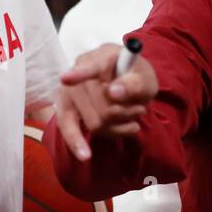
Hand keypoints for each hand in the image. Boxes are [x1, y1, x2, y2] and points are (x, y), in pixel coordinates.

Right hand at [55, 43, 157, 159]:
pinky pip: (67, 128)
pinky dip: (77, 142)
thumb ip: (135, 83)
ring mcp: (70, 88)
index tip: (66, 79)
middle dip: (124, 115)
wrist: (128, 80)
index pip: (90, 67)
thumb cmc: (137, 77)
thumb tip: (114, 92)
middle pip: (101, 108)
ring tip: (132, 117)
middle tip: (140, 110)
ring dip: (116, 126)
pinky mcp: (65, 107)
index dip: (79, 74)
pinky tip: (85, 155)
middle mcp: (80, 69)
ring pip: (93, 122)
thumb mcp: (146, 78)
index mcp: (102, 56)